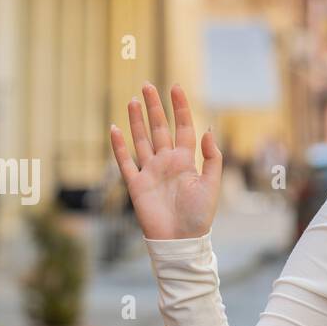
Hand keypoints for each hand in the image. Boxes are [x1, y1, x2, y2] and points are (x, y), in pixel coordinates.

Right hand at [109, 82, 221, 239]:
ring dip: (137, 121)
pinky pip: (125, 162)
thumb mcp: (211, 186)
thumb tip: (208, 130)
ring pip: (141, 140)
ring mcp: (150, 172)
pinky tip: (114, 129)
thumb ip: (212, 159)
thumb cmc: (199, 216)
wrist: (180, 240)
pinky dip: (118, 146)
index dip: (180, 108)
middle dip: (154, 107)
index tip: (175, 87)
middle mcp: (167, 162)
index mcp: (186, 161)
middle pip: (159, 129)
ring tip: (132, 100)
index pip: (182, 128)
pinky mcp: (136, 185)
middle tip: (147, 85)